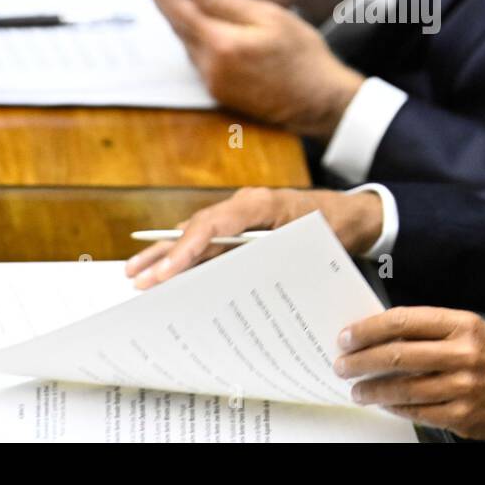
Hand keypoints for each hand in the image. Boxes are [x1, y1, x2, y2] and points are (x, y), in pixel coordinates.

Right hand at [125, 187, 384, 287]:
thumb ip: (269, 252)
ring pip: (195, 237)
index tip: (166, 273)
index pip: (211, 225)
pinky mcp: (240, 230)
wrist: (349, 215)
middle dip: (164, 256)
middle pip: (194, 231)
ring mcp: (239, 217)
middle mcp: (242, 206)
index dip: (186, 250)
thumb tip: (230, 276)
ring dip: (166, 256)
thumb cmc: (330, 226)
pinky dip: (186, 259)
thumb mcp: (305, 240)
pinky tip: (163, 273)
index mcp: (257, 203)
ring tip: (135, 275)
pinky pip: (207, 244)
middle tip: (136, 280)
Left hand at [142, 0, 363, 137]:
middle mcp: (208, 66)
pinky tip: (204, 25)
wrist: (319, 102)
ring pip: (187, 41)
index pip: (176, 8)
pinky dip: (197, 36)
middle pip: (177, 25)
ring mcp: (212, 82)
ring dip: (182, 18)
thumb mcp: (271, 17)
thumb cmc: (302, 56)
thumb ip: (229, 1)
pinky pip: (199, 57)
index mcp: (220, 43)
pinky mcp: (219, 92)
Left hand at [336, 308, 484, 441]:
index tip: (347, 336)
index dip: (368, 329)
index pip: (404, 321)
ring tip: (356, 389)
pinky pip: (417, 412)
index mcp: (464, 325)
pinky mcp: (463, 416)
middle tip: (342, 364)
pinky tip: (384, 404)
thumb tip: (383, 335)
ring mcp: (464, 387)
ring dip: (372, 390)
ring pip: (403, 388)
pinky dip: (395, 408)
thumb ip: (433, 331)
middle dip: (361, 361)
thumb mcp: (474, 331)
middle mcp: (464, 354)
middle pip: (397, 355)